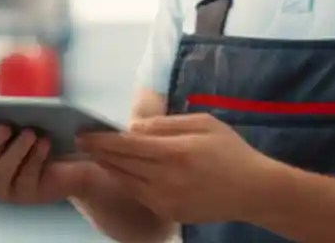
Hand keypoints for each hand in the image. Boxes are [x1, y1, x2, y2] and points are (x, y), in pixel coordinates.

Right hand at [0, 124, 97, 204]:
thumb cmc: (30, 134)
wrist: (62, 159)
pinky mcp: (24, 195)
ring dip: (15, 150)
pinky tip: (44, 144)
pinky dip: (34, 158)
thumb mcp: (16, 121)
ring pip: (1, 172)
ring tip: (30, 134)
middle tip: (4, 127)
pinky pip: (25, 178)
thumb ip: (4, 115)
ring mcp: (3, 188)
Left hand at [79, 113, 276, 224]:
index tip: (82, 132)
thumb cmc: (229, 151)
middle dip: (98, 152)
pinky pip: (138, 194)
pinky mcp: (168, 212)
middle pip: (121, 164)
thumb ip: (165, 124)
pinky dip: (124, 181)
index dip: (101, 139)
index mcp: (174, 152)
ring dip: (108, 167)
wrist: (253, 191)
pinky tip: (118, 171)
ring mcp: (166, 199)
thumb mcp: (202, 123)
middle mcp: (166, 178)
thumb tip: (132, 127)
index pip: (126, 145)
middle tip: (80, 141)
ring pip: (125, 181)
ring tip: (95, 154)